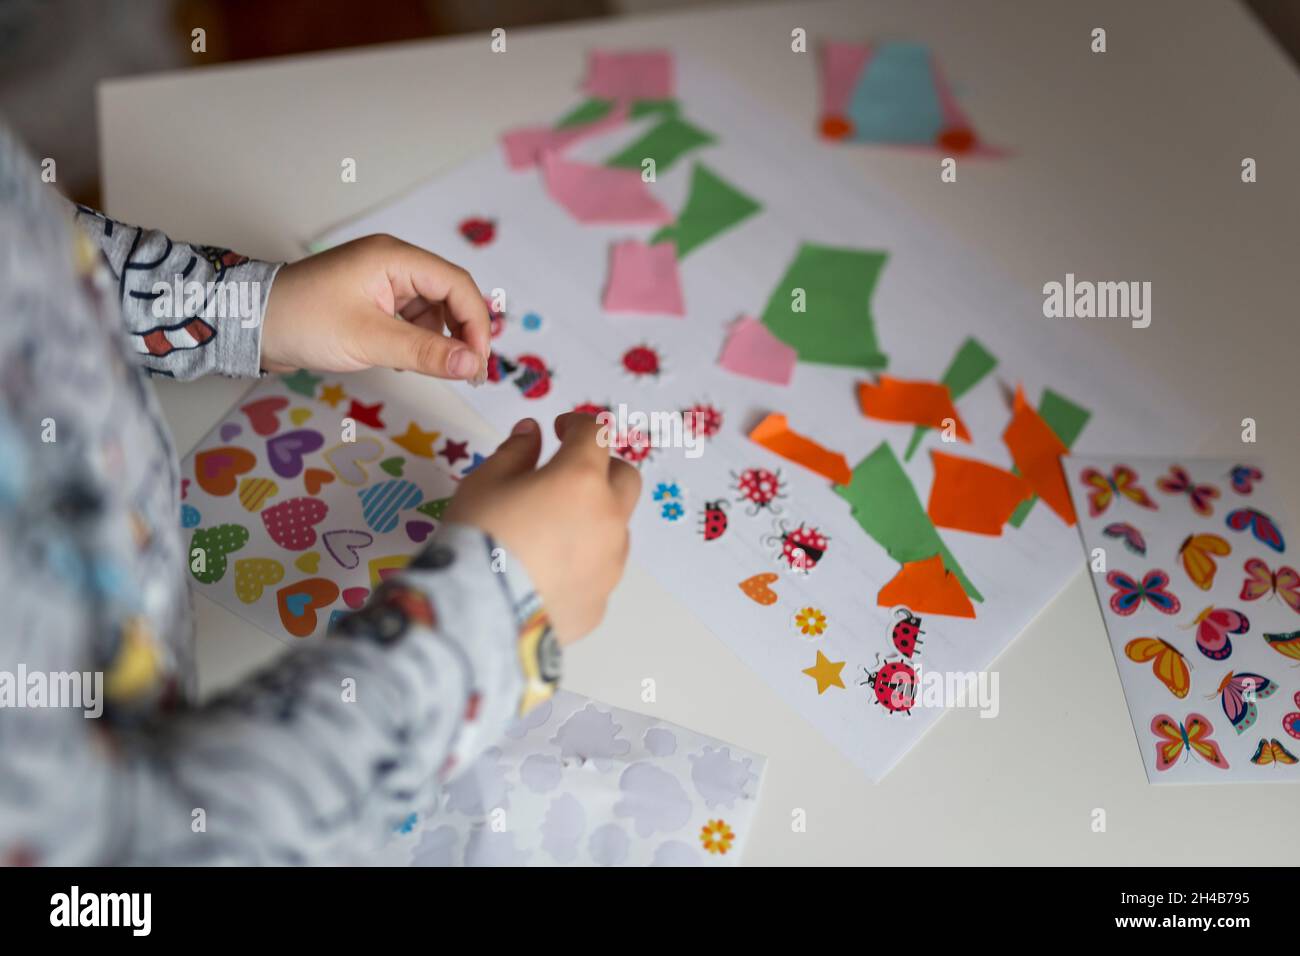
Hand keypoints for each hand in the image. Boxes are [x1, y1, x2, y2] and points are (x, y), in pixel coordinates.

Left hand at [260, 234, 489, 380]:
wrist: (249, 325)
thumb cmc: (303, 322)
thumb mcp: (369, 340)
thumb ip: (424, 352)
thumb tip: (472, 365)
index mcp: (395, 258)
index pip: (457, 284)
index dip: (476, 324)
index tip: (478, 364)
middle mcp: (393, 265)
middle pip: (450, 295)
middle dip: (463, 334)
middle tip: (469, 374)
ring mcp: (382, 284)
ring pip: (433, 310)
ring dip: (440, 340)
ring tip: (433, 369)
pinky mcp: (372, 303)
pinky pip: (411, 320)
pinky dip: (418, 342)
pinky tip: (408, 362)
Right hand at [447, 414, 640, 643]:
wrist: (477, 614)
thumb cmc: (479, 535)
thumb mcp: (485, 482)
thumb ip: (515, 452)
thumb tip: (532, 433)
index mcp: (582, 479)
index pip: (594, 434)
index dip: (577, 424)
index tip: (558, 429)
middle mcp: (608, 518)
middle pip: (626, 478)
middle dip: (602, 468)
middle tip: (569, 474)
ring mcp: (610, 564)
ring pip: (615, 529)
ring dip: (594, 518)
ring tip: (552, 531)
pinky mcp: (601, 602)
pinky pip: (599, 572)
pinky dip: (582, 563)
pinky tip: (549, 573)